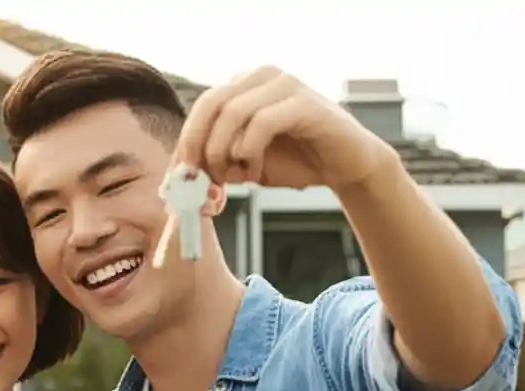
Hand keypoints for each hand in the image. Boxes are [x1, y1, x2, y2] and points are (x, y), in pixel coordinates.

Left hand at [176, 66, 396, 190]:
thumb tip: (180, 177)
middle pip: (211, 103)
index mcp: (244, 85)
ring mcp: (284, 84)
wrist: (345, 166)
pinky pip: (262, 122)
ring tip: (235, 178)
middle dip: (198, 145)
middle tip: (200, 179)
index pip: (202, 106)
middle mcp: (261, 76)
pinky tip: (254, 171)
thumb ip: (215, 163)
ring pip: (232, 112)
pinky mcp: (304, 102)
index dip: (186, 142)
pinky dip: (249, 151)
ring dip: (224, 152)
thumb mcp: (243, 165)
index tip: (181, 178)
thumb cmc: (294, 162)